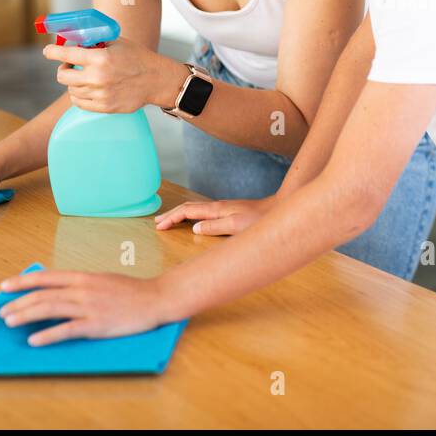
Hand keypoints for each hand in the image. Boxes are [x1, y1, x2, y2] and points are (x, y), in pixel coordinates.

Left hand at [0, 270, 177, 345]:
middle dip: (19, 303)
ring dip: (26, 316)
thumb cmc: (132, 291)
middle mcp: (83, 289)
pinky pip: (68, 330)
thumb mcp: (103, 280)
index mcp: (84, 277)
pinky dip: (48, 335)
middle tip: (2, 312)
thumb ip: (81, 284)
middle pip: (43, 294)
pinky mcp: (98, 324)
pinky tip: (34, 340)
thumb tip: (59, 288)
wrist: (157, 298)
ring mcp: (90, 306)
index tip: (3, 286)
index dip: (23, 281)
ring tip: (9, 322)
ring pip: (50, 309)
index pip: (46, 277)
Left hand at [42, 36, 180, 112]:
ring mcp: (100, 94)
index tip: (47, 51)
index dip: (52, 51)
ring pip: (71, 89)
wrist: (156, 80)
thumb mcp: (116, 42)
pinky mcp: (104, 107)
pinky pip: (79, 103)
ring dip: (74, 82)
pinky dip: (79, 95)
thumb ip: (94, 41)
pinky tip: (88, 88)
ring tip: (85, 76)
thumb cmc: (137, 57)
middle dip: (63, 68)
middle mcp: (98, 77)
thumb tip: (73, 39)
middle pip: (62, 76)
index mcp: (100, 58)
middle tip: (70, 65)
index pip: (66, 54)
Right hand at [154, 196, 276, 235]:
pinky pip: (203, 212)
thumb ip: (214, 227)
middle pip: (188, 208)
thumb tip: (194, 228)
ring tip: (169, 221)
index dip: (171, 218)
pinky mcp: (230, 212)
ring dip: (180, 215)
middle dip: (171, 214)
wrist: (278, 209)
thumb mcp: (236, 226)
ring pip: (195, 209)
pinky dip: (192, 216)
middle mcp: (218, 207)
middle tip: (157, 222)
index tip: (159, 226)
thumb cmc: (259, 220)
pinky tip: (193, 221)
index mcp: (216, 209)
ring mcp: (224, 208)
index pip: (187, 211)